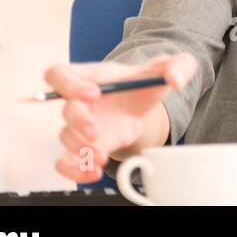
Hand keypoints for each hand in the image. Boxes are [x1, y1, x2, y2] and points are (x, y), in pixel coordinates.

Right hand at [45, 52, 195, 182]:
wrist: (145, 103)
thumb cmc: (147, 80)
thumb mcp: (168, 66)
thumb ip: (177, 65)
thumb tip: (176, 79)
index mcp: (90, 76)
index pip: (59, 74)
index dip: (69, 84)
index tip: (94, 94)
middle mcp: (79, 101)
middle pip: (64, 110)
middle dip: (79, 122)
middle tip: (97, 131)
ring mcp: (80, 125)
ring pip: (65, 138)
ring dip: (81, 150)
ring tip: (102, 156)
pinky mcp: (87, 147)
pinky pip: (67, 161)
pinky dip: (75, 170)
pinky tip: (94, 171)